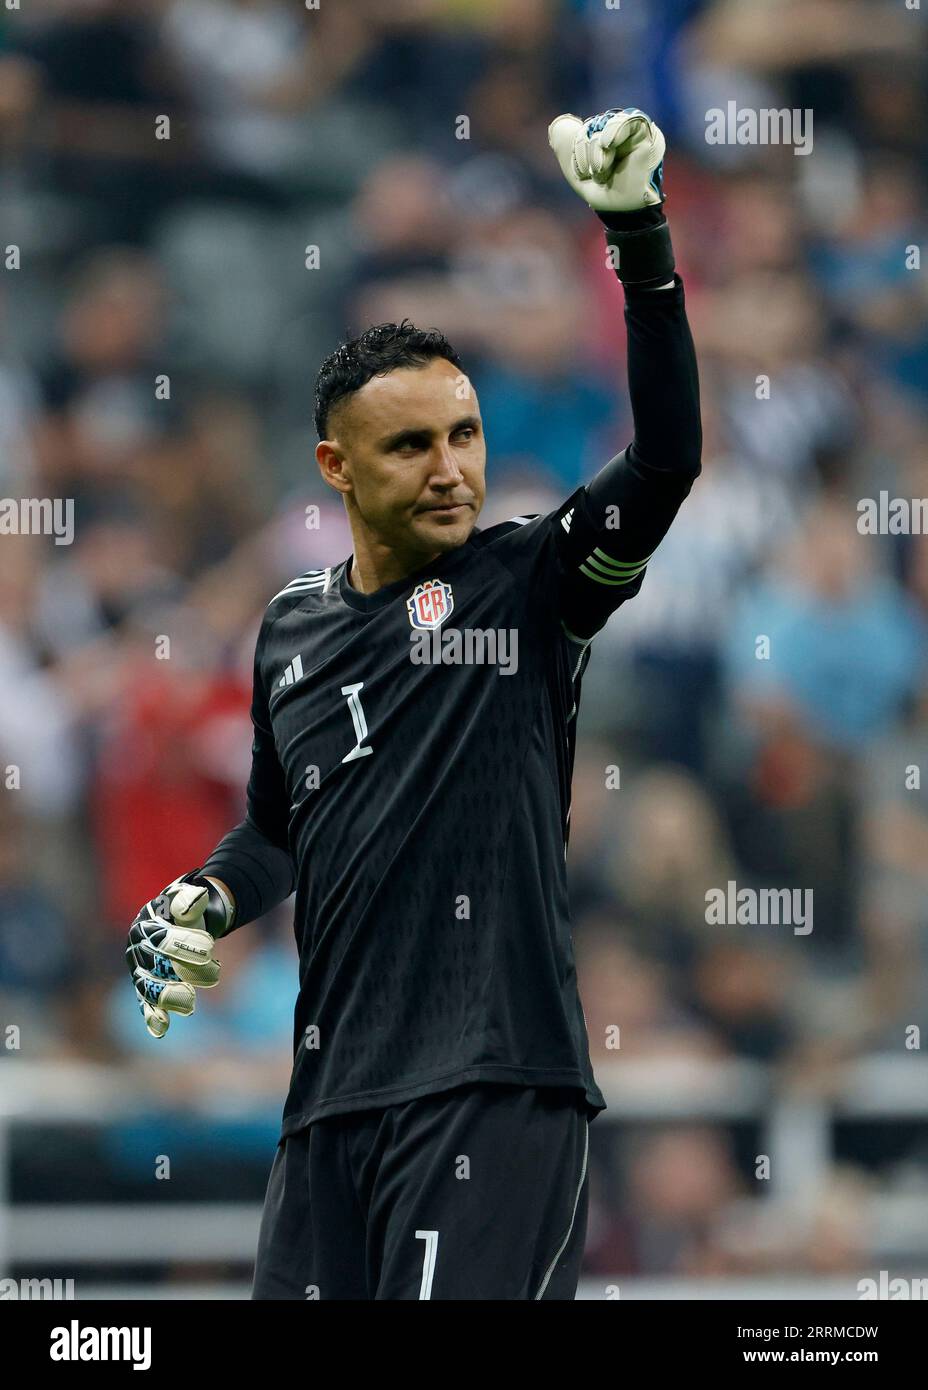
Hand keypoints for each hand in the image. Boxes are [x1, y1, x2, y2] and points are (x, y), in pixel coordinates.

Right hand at [126, 875, 229, 1037]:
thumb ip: (190, 901)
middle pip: (157, 965)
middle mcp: (138, 950)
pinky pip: (146, 1003)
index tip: (210, 946)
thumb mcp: (188, 901)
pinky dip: (153, 1015)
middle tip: (213, 974)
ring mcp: (140, 971)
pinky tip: (161, 1029)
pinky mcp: (146, 988)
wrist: (178, 924)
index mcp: (146, 926)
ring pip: (149, 987)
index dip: (184, 943)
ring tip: (191, 1004)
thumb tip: (199, 896)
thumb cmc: (185, 912)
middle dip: (184, 970)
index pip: (162, 938)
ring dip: (169, 997)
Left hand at [548, 107, 664, 212]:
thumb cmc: (602, 192)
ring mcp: (633, 132)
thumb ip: (565, 143)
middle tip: (596, 174)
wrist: (621, 211)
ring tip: (603, 171)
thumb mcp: (576, 167)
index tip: (583, 173)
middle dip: (588, 153)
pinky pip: (631, 120)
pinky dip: (614, 131)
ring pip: (607, 123)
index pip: (586, 129)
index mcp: (604, 137)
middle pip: (595, 125)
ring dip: (598, 152)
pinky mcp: (647, 135)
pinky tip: (608, 144)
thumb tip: (556, 125)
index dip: (578, 148)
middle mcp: (619, 131)